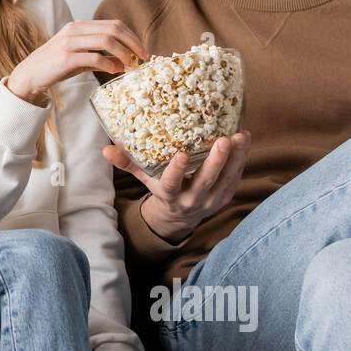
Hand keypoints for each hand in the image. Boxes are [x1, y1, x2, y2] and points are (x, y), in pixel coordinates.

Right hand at [7, 20, 147, 104]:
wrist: (29, 76)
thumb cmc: (54, 67)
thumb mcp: (80, 58)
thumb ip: (101, 57)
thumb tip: (124, 62)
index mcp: (79, 26)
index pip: (114, 25)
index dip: (132, 37)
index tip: (143, 51)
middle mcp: (75, 30)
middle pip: (113, 29)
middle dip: (133, 43)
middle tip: (143, 58)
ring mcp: (69, 43)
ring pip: (106, 41)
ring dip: (123, 53)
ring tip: (130, 65)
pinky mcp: (65, 58)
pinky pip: (94, 58)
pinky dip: (109, 64)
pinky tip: (114, 71)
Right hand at [102, 131, 251, 242]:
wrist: (181, 215)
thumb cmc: (161, 187)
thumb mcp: (144, 177)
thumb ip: (128, 163)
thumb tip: (106, 149)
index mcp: (169, 195)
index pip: (172, 184)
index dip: (177, 171)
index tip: (181, 155)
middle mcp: (192, 200)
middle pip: (206, 181)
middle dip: (216, 161)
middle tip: (223, 140)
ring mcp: (212, 199)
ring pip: (226, 179)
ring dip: (235, 157)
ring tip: (240, 136)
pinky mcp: (226, 195)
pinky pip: (236, 177)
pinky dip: (241, 159)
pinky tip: (244, 139)